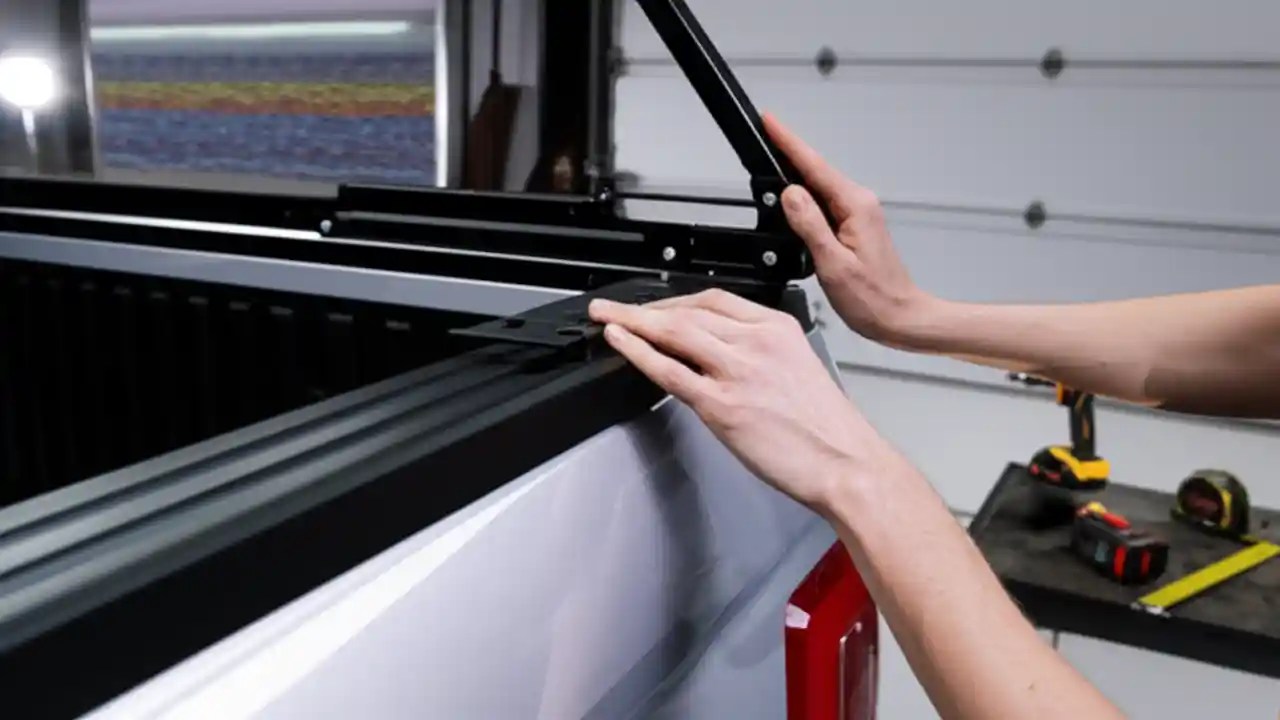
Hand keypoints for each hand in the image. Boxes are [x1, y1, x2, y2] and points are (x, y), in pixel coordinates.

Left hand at [589, 289, 893, 511]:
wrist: (846, 462)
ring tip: (606, 318)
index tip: (655, 305)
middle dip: (645, 308)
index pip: (715, 299)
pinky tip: (620, 342)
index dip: (675, 300)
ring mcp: (738, 371)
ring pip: (675, 332)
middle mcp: (757, 342)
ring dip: (633, 321)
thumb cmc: (827, 428)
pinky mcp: (724, 404)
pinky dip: (638, 351)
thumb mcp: (797, 369)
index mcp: (778, 328)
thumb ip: (758, 355)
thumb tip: (717, 356)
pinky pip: (670, 370)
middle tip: (614, 307)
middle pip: (688, 311)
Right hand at [763, 113, 935, 347]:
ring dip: (795, 176)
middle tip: (761, 136)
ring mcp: (858, 214)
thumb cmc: (873, 298)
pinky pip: (825, 204)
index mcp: (855, 206)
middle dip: (787, 152)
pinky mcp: (855, 226)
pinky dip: (805, 199)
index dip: (788, 142)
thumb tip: (790, 194)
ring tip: (770, 163)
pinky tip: (792, 202)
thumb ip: (810, 225)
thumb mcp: (833, 263)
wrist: (900, 317)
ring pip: (819, 188)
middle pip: (815, 171)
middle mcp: (859, 204)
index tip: (769, 122)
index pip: (814, 166)